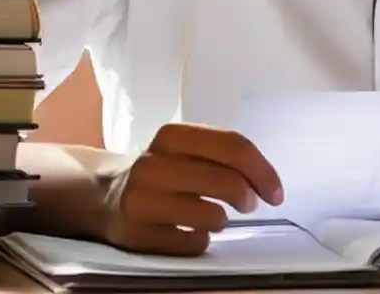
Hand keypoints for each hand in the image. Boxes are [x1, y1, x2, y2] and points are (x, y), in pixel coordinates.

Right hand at [98, 123, 283, 255]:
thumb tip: (266, 181)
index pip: (233, 146)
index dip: (263, 171)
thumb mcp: (183, 150)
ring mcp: (141, 200)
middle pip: (226, 181)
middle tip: (251, 204)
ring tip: (212, 215)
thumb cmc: (161, 172)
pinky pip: (192, 243)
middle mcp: (152, 164)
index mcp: (172, 136)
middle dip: (249, 197)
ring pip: (212, 215)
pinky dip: (201, 240)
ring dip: (222, 219)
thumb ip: (221, 155)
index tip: (276, 192)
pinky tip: (189, 230)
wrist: (104, 195)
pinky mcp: (136, 234)